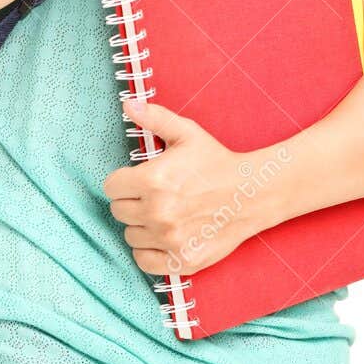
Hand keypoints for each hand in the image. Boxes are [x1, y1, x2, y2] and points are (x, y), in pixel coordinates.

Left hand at [102, 96, 290, 276]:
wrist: (252, 194)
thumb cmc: (217, 162)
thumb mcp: (187, 134)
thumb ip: (154, 118)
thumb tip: (128, 103)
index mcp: (152, 180)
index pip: (111, 187)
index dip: (124, 182)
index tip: (139, 181)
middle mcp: (158, 212)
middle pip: (119, 211)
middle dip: (133, 202)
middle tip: (156, 197)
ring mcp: (169, 239)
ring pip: (130, 235)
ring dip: (142, 227)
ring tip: (165, 215)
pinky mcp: (181, 261)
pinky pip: (143, 260)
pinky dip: (150, 251)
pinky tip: (165, 236)